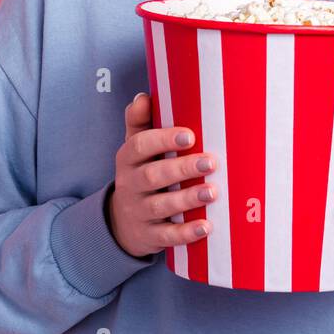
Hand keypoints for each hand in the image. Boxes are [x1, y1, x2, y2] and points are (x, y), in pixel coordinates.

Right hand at [107, 91, 221, 258]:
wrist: (121, 223)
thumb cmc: (140, 174)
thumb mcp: (134, 149)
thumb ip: (139, 123)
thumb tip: (143, 96)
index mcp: (128, 159)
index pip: (140, 146)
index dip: (163, 140)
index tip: (190, 135)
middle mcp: (130, 185)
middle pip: (153, 176)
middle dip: (182, 169)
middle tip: (211, 162)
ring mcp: (138, 212)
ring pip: (160, 206)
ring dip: (187, 199)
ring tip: (213, 192)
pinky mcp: (149, 237)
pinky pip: (166, 236)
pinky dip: (186, 233)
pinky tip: (206, 227)